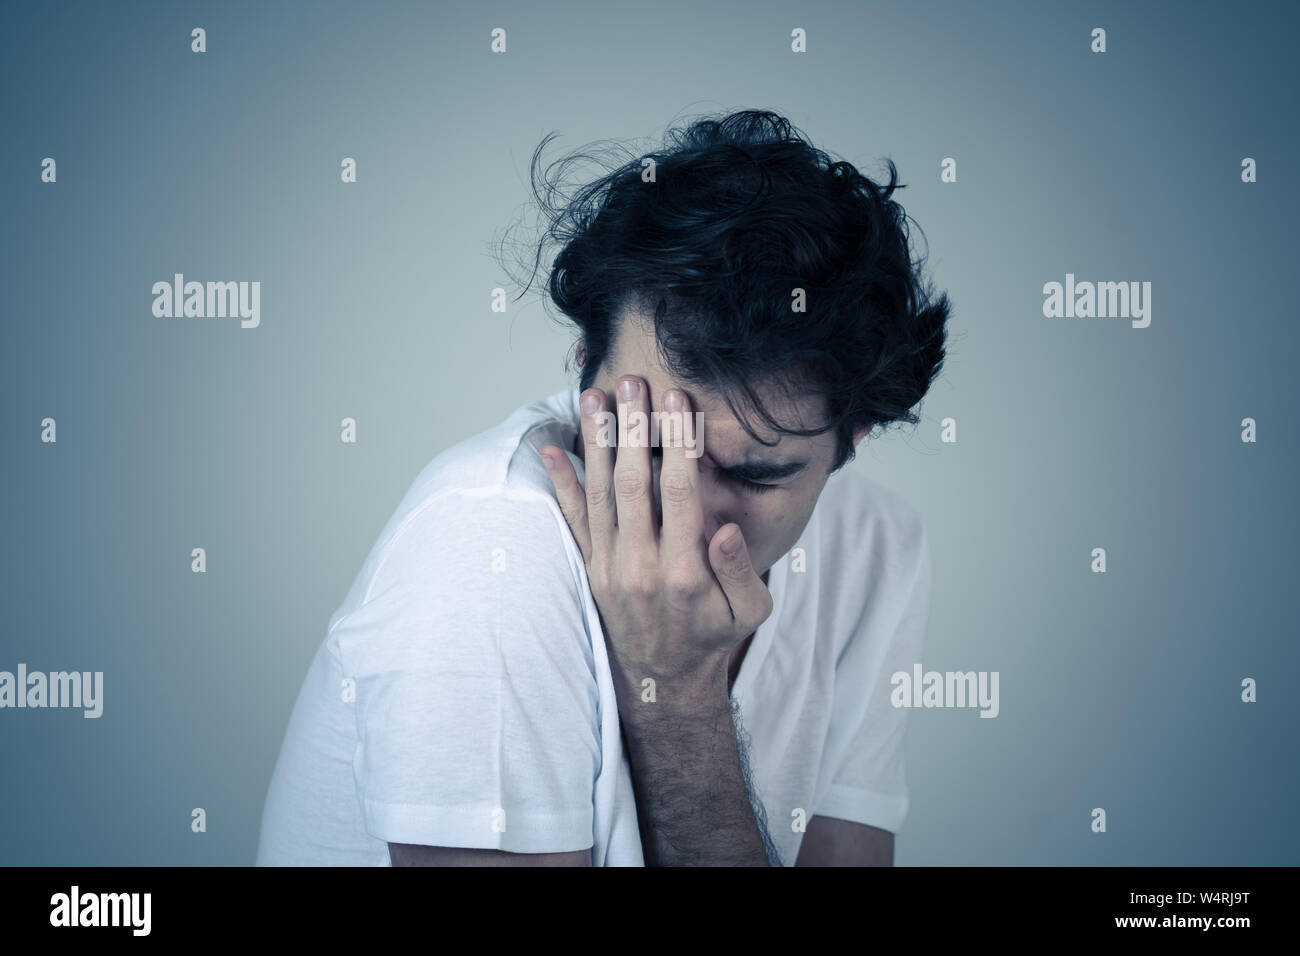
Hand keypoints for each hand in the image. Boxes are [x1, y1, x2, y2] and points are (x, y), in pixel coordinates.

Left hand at [539, 376, 773, 695]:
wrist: (663, 682)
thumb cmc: (713, 638)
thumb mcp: (748, 613)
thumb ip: (740, 571)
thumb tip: (723, 530)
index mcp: (685, 572)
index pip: (681, 493)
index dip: (678, 443)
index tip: (676, 400)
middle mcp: (641, 567)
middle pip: (634, 484)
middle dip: (632, 429)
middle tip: (631, 382)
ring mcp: (610, 569)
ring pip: (599, 494)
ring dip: (596, 442)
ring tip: (593, 396)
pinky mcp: (591, 571)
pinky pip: (572, 521)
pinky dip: (561, 483)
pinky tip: (553, 447)